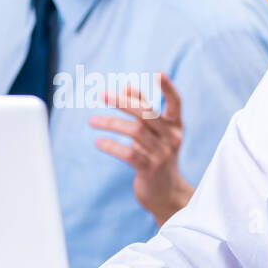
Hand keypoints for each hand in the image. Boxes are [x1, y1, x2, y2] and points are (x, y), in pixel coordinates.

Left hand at [90, 72, 194, 226]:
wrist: (166, 194)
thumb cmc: (157, 157)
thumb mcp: (154, 134)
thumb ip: (144, 110)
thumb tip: (128, 86)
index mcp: (175, 126)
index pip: (176, 104)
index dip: (168, 89)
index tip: (158, 73)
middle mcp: (171, 138)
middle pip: (147, 114)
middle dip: (123, 102)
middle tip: (103, 94)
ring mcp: (162, 155)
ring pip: (134, 132)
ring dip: (110, 123)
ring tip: (92, 121)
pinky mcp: (150, 169)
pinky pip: (128, 153)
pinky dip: (111, 146)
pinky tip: (98, 142)